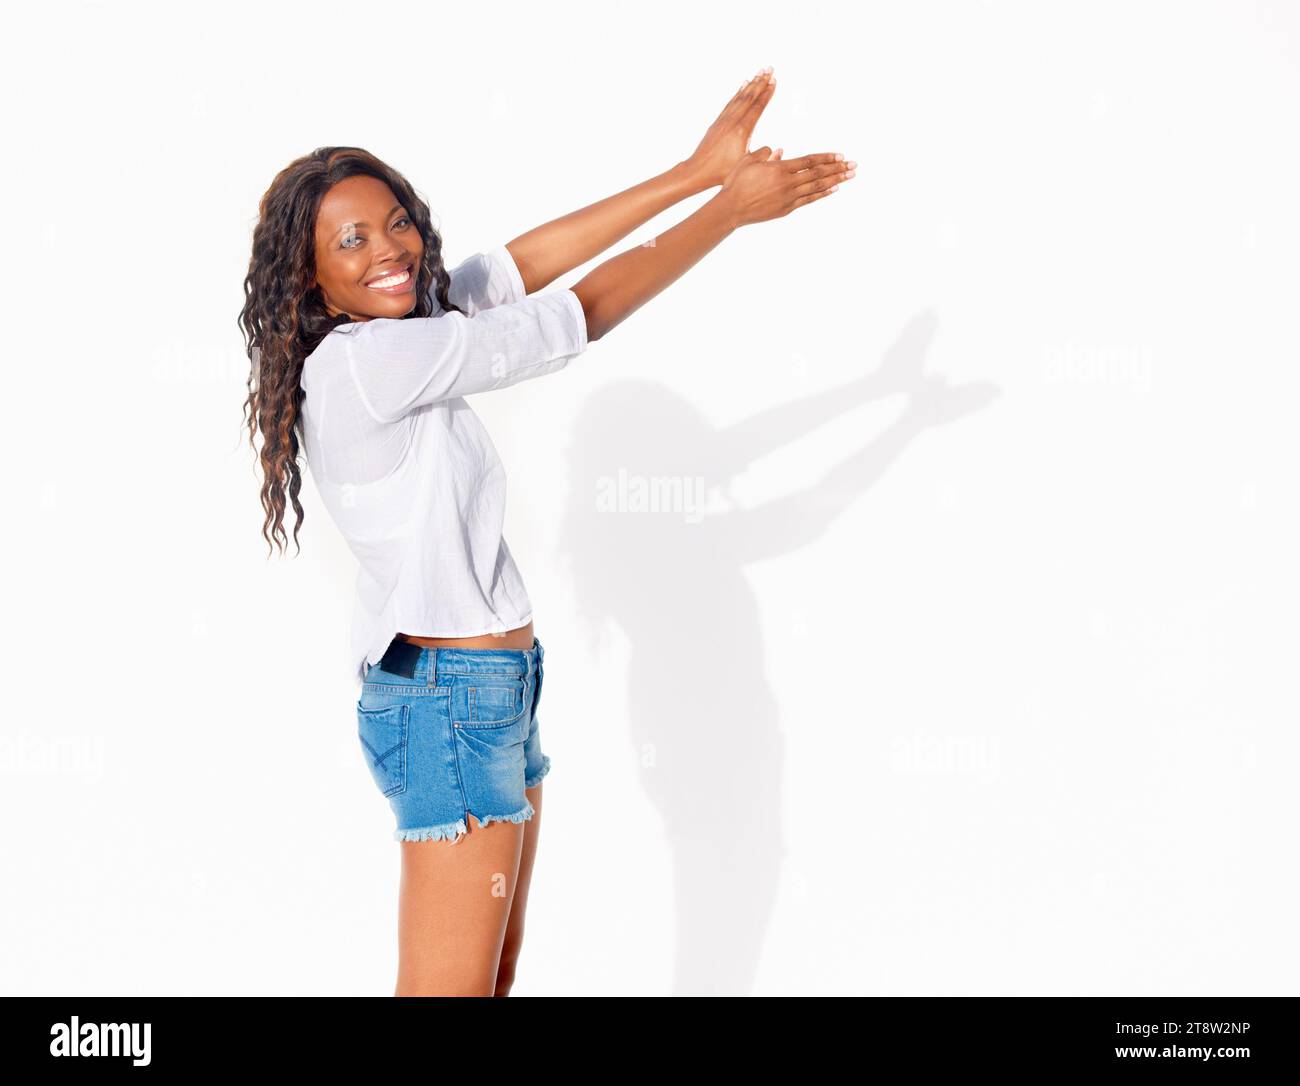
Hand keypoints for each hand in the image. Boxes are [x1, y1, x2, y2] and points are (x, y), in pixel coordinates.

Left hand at [681, 68, 776, 189]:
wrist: (697, 171)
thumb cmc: (722, 173)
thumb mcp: (745, 166)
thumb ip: (762, 156)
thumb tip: (778, 148)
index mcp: (741, 131)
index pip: (757, 108)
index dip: (766, 93)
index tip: (774, 81)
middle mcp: (732, 122)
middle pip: (749, 97)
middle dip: (761, 82)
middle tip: (770, 68)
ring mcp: (723, 120)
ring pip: (739, 97)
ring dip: (751, 84)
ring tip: (759, 72)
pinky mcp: (717, 122)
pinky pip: (730, 103)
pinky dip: (738, 92)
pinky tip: (742, 85)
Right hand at [717, 147, 855, 227]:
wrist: (731, 209)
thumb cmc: (736, 182)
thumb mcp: (749, 161)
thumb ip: (766, 153)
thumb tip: (781, 151)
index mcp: (780, 168)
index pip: (810, 161)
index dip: (827, 158)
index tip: (841, 155)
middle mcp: (788, 183)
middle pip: (819, 174)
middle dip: (838, 169)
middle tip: (854, 165)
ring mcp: (789, 197)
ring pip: (817, 187)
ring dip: (836, 180)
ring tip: (850, 175)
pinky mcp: (787, 209)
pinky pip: (809, 200)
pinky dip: (823, 194)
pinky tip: (834, 189)